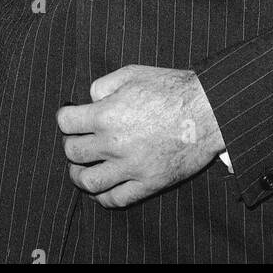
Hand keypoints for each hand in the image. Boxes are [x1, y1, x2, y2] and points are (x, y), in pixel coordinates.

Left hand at [57, 65, 223, 207]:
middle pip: (73, 152)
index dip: (65, 118)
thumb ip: (102, 86)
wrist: (207, 111)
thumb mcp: (131, 73)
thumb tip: (89, 101)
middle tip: (78, 140)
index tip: (72, 118)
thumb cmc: (170, 88)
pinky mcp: (149, 183)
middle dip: (71, 144)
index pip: (66, 123)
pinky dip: (103, 196)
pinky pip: (116, 199)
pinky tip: (102, 187)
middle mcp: (114, 143)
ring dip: (79, 175)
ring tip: (82, 168)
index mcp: (107, 114)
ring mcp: (131, 166)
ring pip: (89, 181)